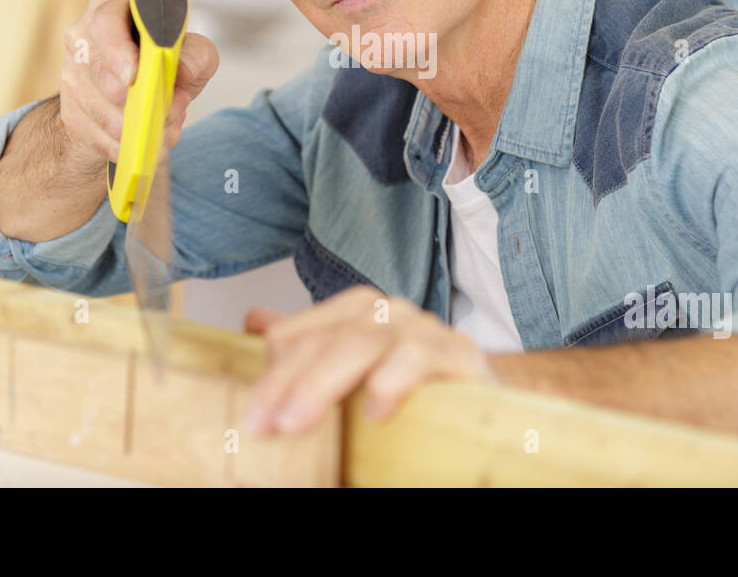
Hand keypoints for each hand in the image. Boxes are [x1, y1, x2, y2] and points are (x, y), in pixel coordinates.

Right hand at [57, 0, 218, 172]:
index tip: (133, 75)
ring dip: (129, 125)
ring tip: (160, 132)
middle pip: (95, 68)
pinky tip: (140, 146)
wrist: (141, 96)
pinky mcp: (71, 111)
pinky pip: (91, 134)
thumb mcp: (193, 53)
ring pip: (93, 106)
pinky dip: (119, 144)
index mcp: (112, 8)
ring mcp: (71, 75)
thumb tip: (181, 71)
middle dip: (131, 97)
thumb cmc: (166, 63)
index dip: (117, 49)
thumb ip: (197, 55)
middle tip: (162, 112)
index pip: (106, 20)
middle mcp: (83, 37)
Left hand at [242, 285, 497, 435]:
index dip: (271, 375)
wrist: (484, 395)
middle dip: (288, 383)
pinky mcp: (459, 353)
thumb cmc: (412, 385)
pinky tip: (375, 409)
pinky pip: (419, 357)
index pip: (297, 334)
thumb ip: (306, 347)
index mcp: (356, 312)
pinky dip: (393, 380)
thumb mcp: (350, 370)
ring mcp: (424, 329)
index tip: (253, 419)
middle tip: (264, 425)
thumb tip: (253, 321)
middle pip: (324, 341)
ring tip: (296, 421)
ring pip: (361, 345)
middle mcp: (388, 313)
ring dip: (323, 384)